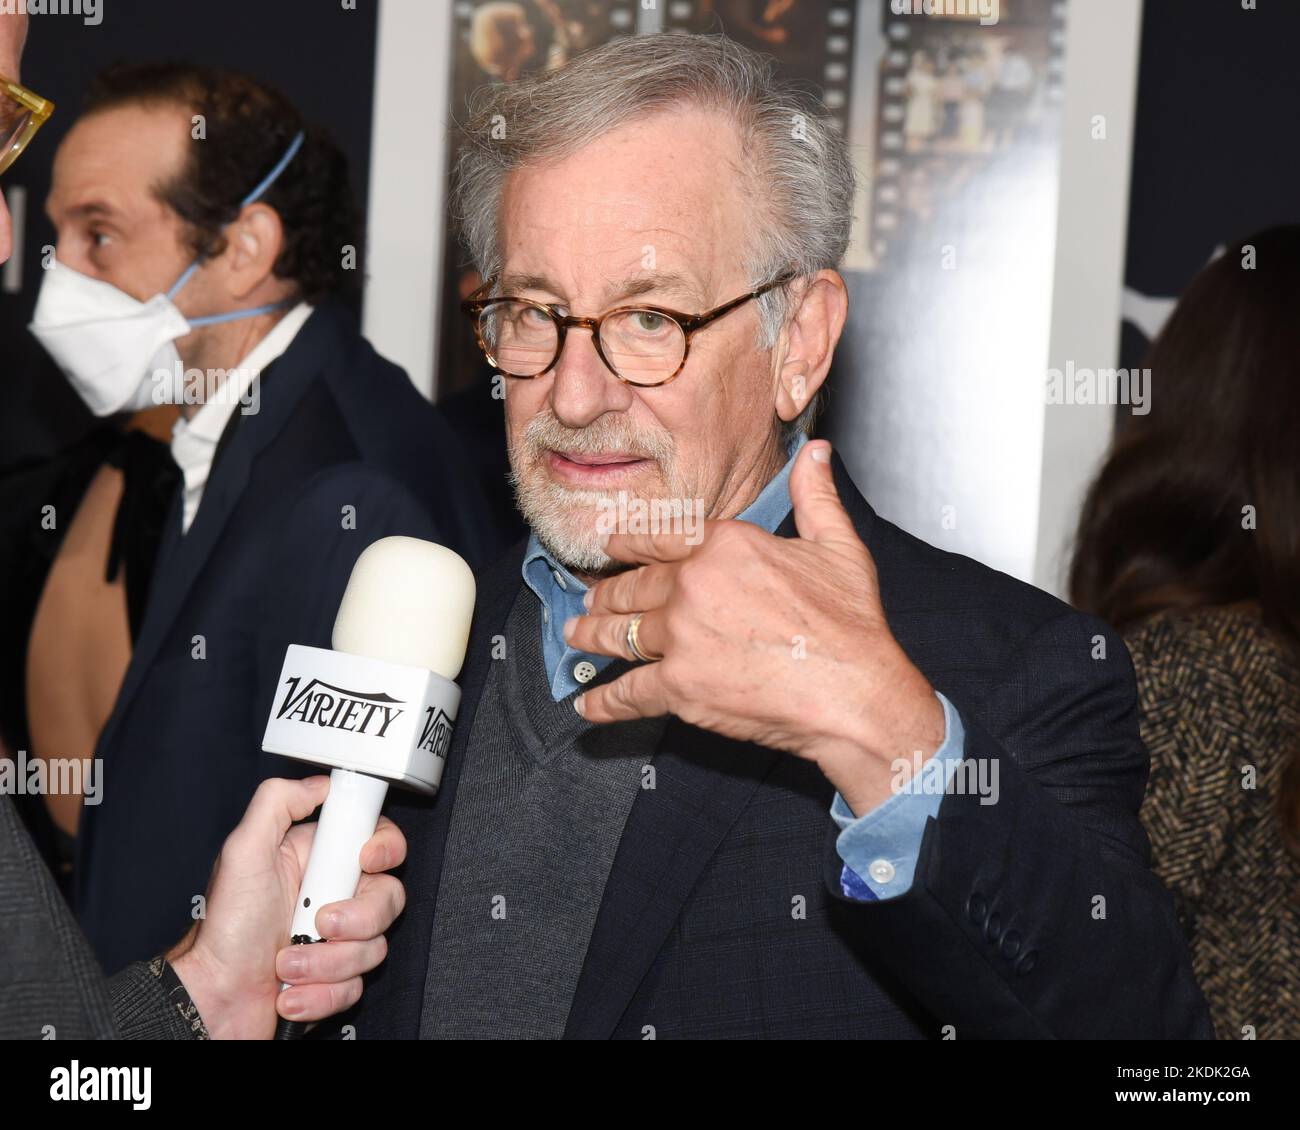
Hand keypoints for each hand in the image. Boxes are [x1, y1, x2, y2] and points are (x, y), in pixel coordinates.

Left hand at [165, 776, 405, 1038]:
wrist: (212, 999)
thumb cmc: (224, 930)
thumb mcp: (242, 851)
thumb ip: (277, 803)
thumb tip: (320, 783)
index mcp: (318, 859)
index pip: (378, 840)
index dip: (384, 849)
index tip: (366, 861)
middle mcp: (335, 896)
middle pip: (388, 896)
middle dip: (356, 918)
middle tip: (319, 922)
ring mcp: (339, 940)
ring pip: (374, 946)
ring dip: (326, 962)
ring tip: (287, 963)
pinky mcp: (338, 979)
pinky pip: (357, 984)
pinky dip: (320, 992)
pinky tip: (291, 990)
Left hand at [567, 440, 944, 814]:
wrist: (854, 691)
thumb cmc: (849, 624)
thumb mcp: (838, 546)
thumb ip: (815, 495)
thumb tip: (816, 451)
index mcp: (724, 545)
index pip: (658, 538)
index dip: (627, 543)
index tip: (609, 546)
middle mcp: (692, 585)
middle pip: (633, 587)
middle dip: (606, 593)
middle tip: (589, 599)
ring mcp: (679, 637)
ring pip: (621, 633)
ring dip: (593, 634)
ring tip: (577, 634)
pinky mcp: (678, 686)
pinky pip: (627, 693)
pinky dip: (603, 702)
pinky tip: (586, 706)